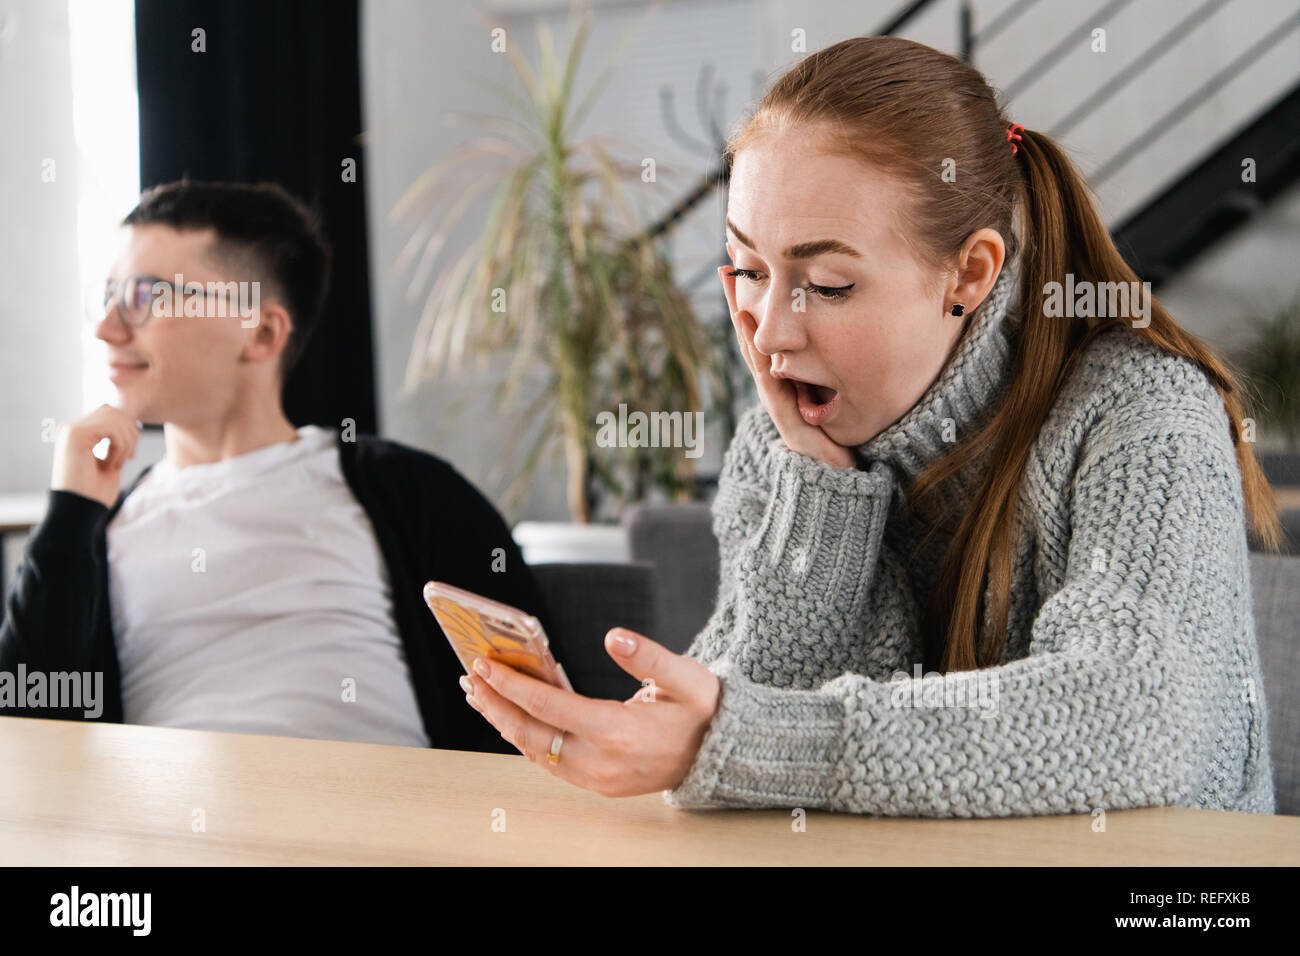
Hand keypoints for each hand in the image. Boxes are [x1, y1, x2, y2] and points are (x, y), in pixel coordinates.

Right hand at [50, 404, 140, 507]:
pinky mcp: (74, 434)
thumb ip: (117, 442)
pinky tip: (111, 465)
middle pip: (113, 411)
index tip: (131, 455)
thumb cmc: (95, 493)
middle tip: (129, 458)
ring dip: (126, 442)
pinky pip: (111, 427)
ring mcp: (71, 430)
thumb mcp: (111, 463)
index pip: (109, 414)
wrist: (80, 511)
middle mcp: (71, 429)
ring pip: (115, 417)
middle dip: (130, 433)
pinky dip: (120, 446)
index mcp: (78, 434)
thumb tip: (131, 424)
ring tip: (117, 464)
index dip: (127, 431)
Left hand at [460, 628, 721, 796]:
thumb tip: (612, 636)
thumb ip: (648, 656)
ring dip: (505, 723)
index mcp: (618, 731)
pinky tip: (513, 717)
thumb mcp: (687, 676)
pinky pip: (551, 763)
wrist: (722, 755)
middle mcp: (601, 761)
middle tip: (469, 678)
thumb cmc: (704, 709)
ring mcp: (598, 778)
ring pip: (536, 752)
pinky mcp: (599, 783)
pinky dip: (526, 739)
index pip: (548, 705)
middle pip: (530, 734)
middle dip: (495, 705)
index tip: (484, 664)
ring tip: (481, 695)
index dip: (511, 684)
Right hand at [718, 266, 854, 468]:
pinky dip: (752, 341)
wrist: (832, 478)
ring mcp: (773, 393)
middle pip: (753, 329)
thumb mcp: (836, 401)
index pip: (768, 331)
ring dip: (739, 307)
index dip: (756, 299)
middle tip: (729, 256)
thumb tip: (851, 342)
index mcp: (786, 376)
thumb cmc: (837, 442)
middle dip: (741, 293)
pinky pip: (764, 368)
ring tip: (730, 275)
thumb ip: (830, 379)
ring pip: (752, 343)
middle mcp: (775, 381)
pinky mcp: (779, 406)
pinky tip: (744, 314)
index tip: (748, 264)